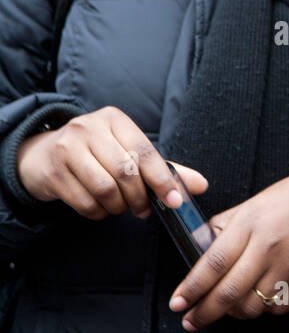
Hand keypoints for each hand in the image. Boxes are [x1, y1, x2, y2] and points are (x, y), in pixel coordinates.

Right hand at [16, 106, 207, 219]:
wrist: (44, 155)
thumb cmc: (96, 154)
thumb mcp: (128, 152)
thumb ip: (163, 168)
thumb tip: (201, 185)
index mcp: (114, 119)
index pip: (144, 151)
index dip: (161, 179)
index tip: (173, 201)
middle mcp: (89, 128)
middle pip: (125, 172)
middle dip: (139, 198)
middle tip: (143, 210)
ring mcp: (68, 148)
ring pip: (105, 189)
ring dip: (118, 207)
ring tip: (120, 207)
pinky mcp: (53, 171)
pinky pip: (86, 203)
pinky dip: (99, 213)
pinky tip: (100, 208)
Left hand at [168, 164, 288, 330]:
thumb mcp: (253, 203)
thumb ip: (225, 227)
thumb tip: (199, 249)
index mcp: (251, 224)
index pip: (213, 264)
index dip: (192, 288)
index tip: (177, 303)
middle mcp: (268, 248)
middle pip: (228, 293)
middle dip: (204, 313)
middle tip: (190, 321)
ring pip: (251, 307)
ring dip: (233, 313)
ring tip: (225, 306)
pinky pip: (276, 309)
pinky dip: (261, 310)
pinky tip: (256, 299)